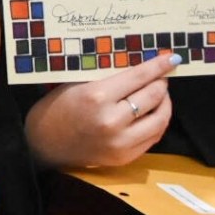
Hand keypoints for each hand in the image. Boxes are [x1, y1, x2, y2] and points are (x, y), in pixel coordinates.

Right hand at [24, 52, 180, 168]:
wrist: (43, 145)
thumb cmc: (56, 108)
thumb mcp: (76, 85)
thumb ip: (106, 78)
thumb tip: (137, 66)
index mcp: (97, 96)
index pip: (138, 77)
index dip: (158, 66)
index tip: (171, 58)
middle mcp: (112, 120)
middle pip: (152, 97)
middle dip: (161, 83)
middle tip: (162, 75)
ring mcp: (121, 142)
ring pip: (159, 119)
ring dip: (164, 103)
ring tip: (161, 94)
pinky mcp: (125, 157)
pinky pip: (152, 137)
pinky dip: (157, 122)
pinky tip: (153, 113)